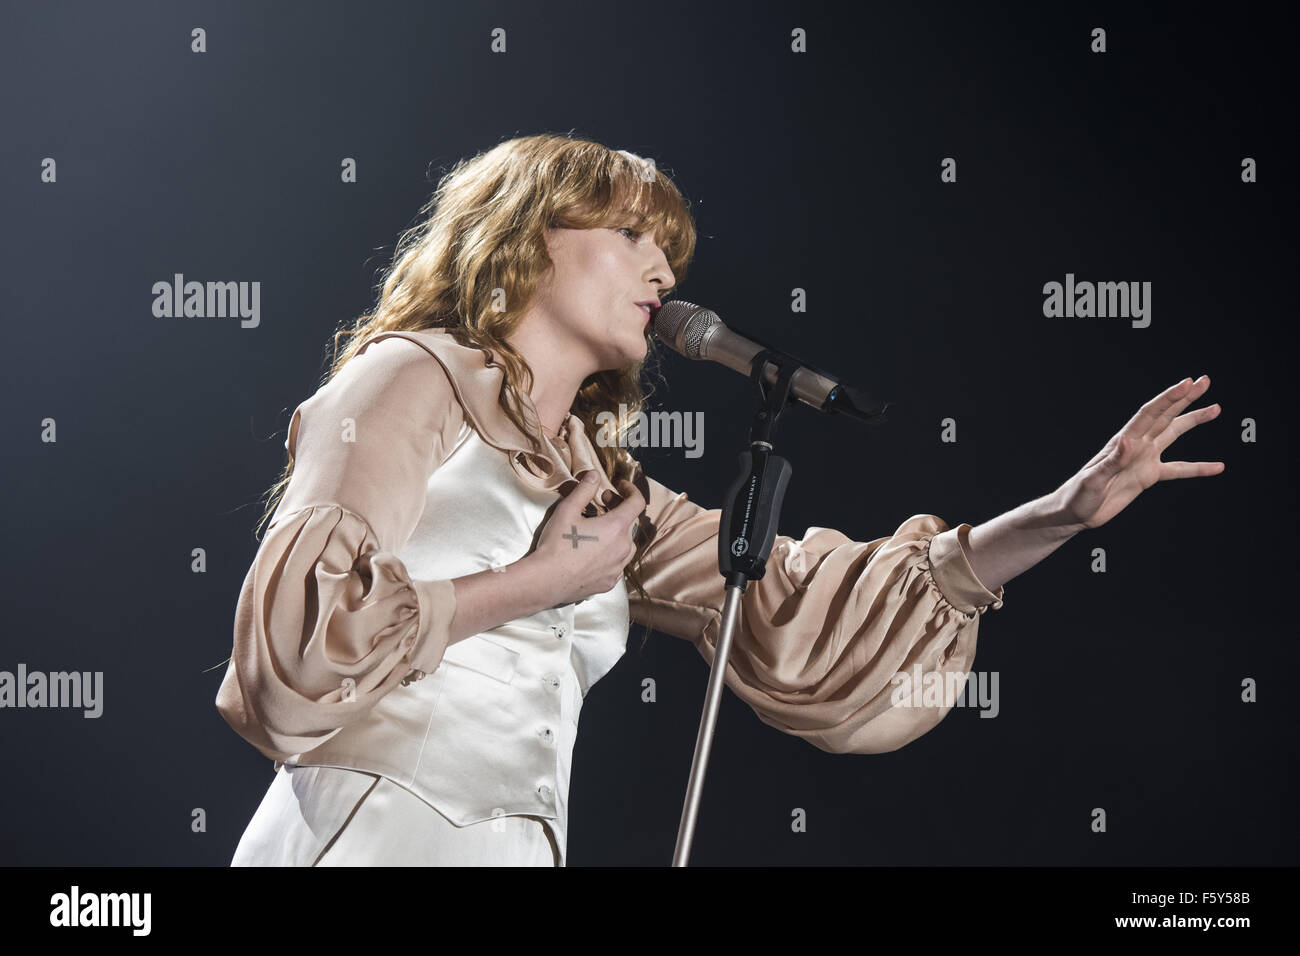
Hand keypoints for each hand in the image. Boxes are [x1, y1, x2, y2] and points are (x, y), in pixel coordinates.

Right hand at [528, 469, 646, 606]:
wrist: (547, 581)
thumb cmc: (556, 544)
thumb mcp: (567, 510)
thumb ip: (584, 490)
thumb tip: (594, 475)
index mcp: (617, 527)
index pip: (637, 503)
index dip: (631, 490)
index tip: (620, 486)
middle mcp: (624, 548)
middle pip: (631, 523)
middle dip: (619, 509)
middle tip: (602, 504)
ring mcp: (618, 567)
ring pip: (628, 545)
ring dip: (618, 533)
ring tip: (600, 529)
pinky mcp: (610, 582)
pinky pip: (618, 564)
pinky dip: (612, 553)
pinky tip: (596, 552)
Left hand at [1053, 376, 1224, 530]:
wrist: (1075, 513)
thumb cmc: (1078, 495)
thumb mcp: (1093, 480)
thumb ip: (1112, 461)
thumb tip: (1129, 440)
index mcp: (1123, 442)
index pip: (1149, 414)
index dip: (1168, 398)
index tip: (1187, 384)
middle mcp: (1136, 445)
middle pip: (1165, 416)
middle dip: (1184, 398)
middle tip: (1204, 382)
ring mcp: (1144, 459)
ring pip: (1173, 434)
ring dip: (1193, 420)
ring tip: (1215, 408)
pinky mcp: (1148, 476)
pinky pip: (1178, 469)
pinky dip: (1198, 468)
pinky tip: (1217, 467)